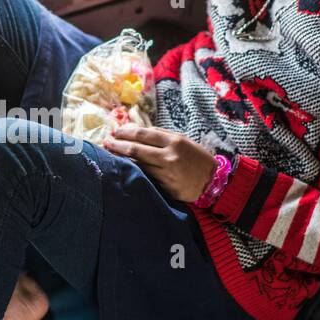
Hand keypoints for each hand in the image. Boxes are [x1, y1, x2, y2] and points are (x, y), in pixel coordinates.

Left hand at [103, 125, 219, 203]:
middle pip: (136, 149)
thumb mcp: (183, 141)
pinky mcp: (166, 187)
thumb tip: (138, 132)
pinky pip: (146, 177)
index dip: (126, 132)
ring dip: (123, 159)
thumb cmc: (197, 159)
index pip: (144, 134)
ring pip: (139, 165)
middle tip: (106, 143)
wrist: (213, 181)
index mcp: (174, 141)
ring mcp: (167, 173)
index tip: (115, 132)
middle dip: (118, 145)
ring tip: (111, 154)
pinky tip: (126, 168)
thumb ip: (162, 136)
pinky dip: (135, 172)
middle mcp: (169, 156)